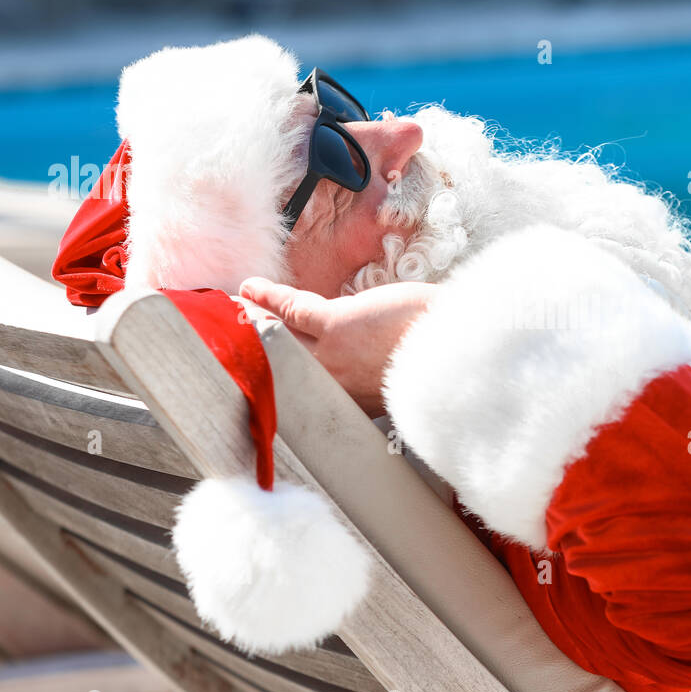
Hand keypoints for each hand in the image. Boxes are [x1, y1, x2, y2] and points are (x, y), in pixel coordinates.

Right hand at [239, 278, 436, 417]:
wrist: (462, 353)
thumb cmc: (442, 363)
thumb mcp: (402, 385)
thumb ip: (376, 384)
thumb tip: (370, 372)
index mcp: (352, 403)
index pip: (305, 392)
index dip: (279, 382)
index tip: (260, 379)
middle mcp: (335, 388)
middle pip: (280, 369)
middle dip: (252, 356)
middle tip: (228, 344)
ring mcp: (333, 358)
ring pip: (278, 338)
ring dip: (250, 322)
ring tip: (230, 311)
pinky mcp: (337, 326)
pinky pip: (291, 310)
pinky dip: (267, 297)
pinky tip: (249, 288)